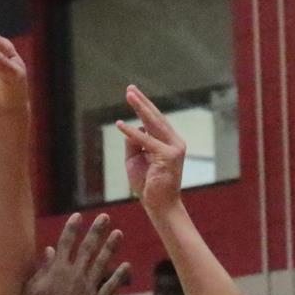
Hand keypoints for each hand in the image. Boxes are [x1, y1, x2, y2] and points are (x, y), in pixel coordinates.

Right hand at [17, 213, 130, 294]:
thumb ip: (42, 268)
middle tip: (105, 217)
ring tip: (118, 233)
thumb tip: (49, 249)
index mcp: (57, 270)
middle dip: (97, 231)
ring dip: (110, 247)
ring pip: (101, 263)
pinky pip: (110, 287)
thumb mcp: (32, 287)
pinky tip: (126, 265)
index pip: (66, 243)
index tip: (79, 216)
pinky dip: (119, 276)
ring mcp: (87, 289)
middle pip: (87, 248)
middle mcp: (74, 275)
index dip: (73, 228)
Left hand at [116, 85, 186, 212]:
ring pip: (154, 123)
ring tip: (129, 95)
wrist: (160, 206)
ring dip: (140, 108)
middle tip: (130, 88)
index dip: (144, 106)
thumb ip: (133, 143)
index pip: (155, 120)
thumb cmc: (148, 185)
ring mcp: (174, 148)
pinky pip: (146, 141)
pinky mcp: (168, 156)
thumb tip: (130, 128)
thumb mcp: (135, 160)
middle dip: (142, 102)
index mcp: (169, 142)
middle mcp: (174, 142)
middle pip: (156, 117)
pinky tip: (120, 125)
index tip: (133, 94)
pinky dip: (133, 133)